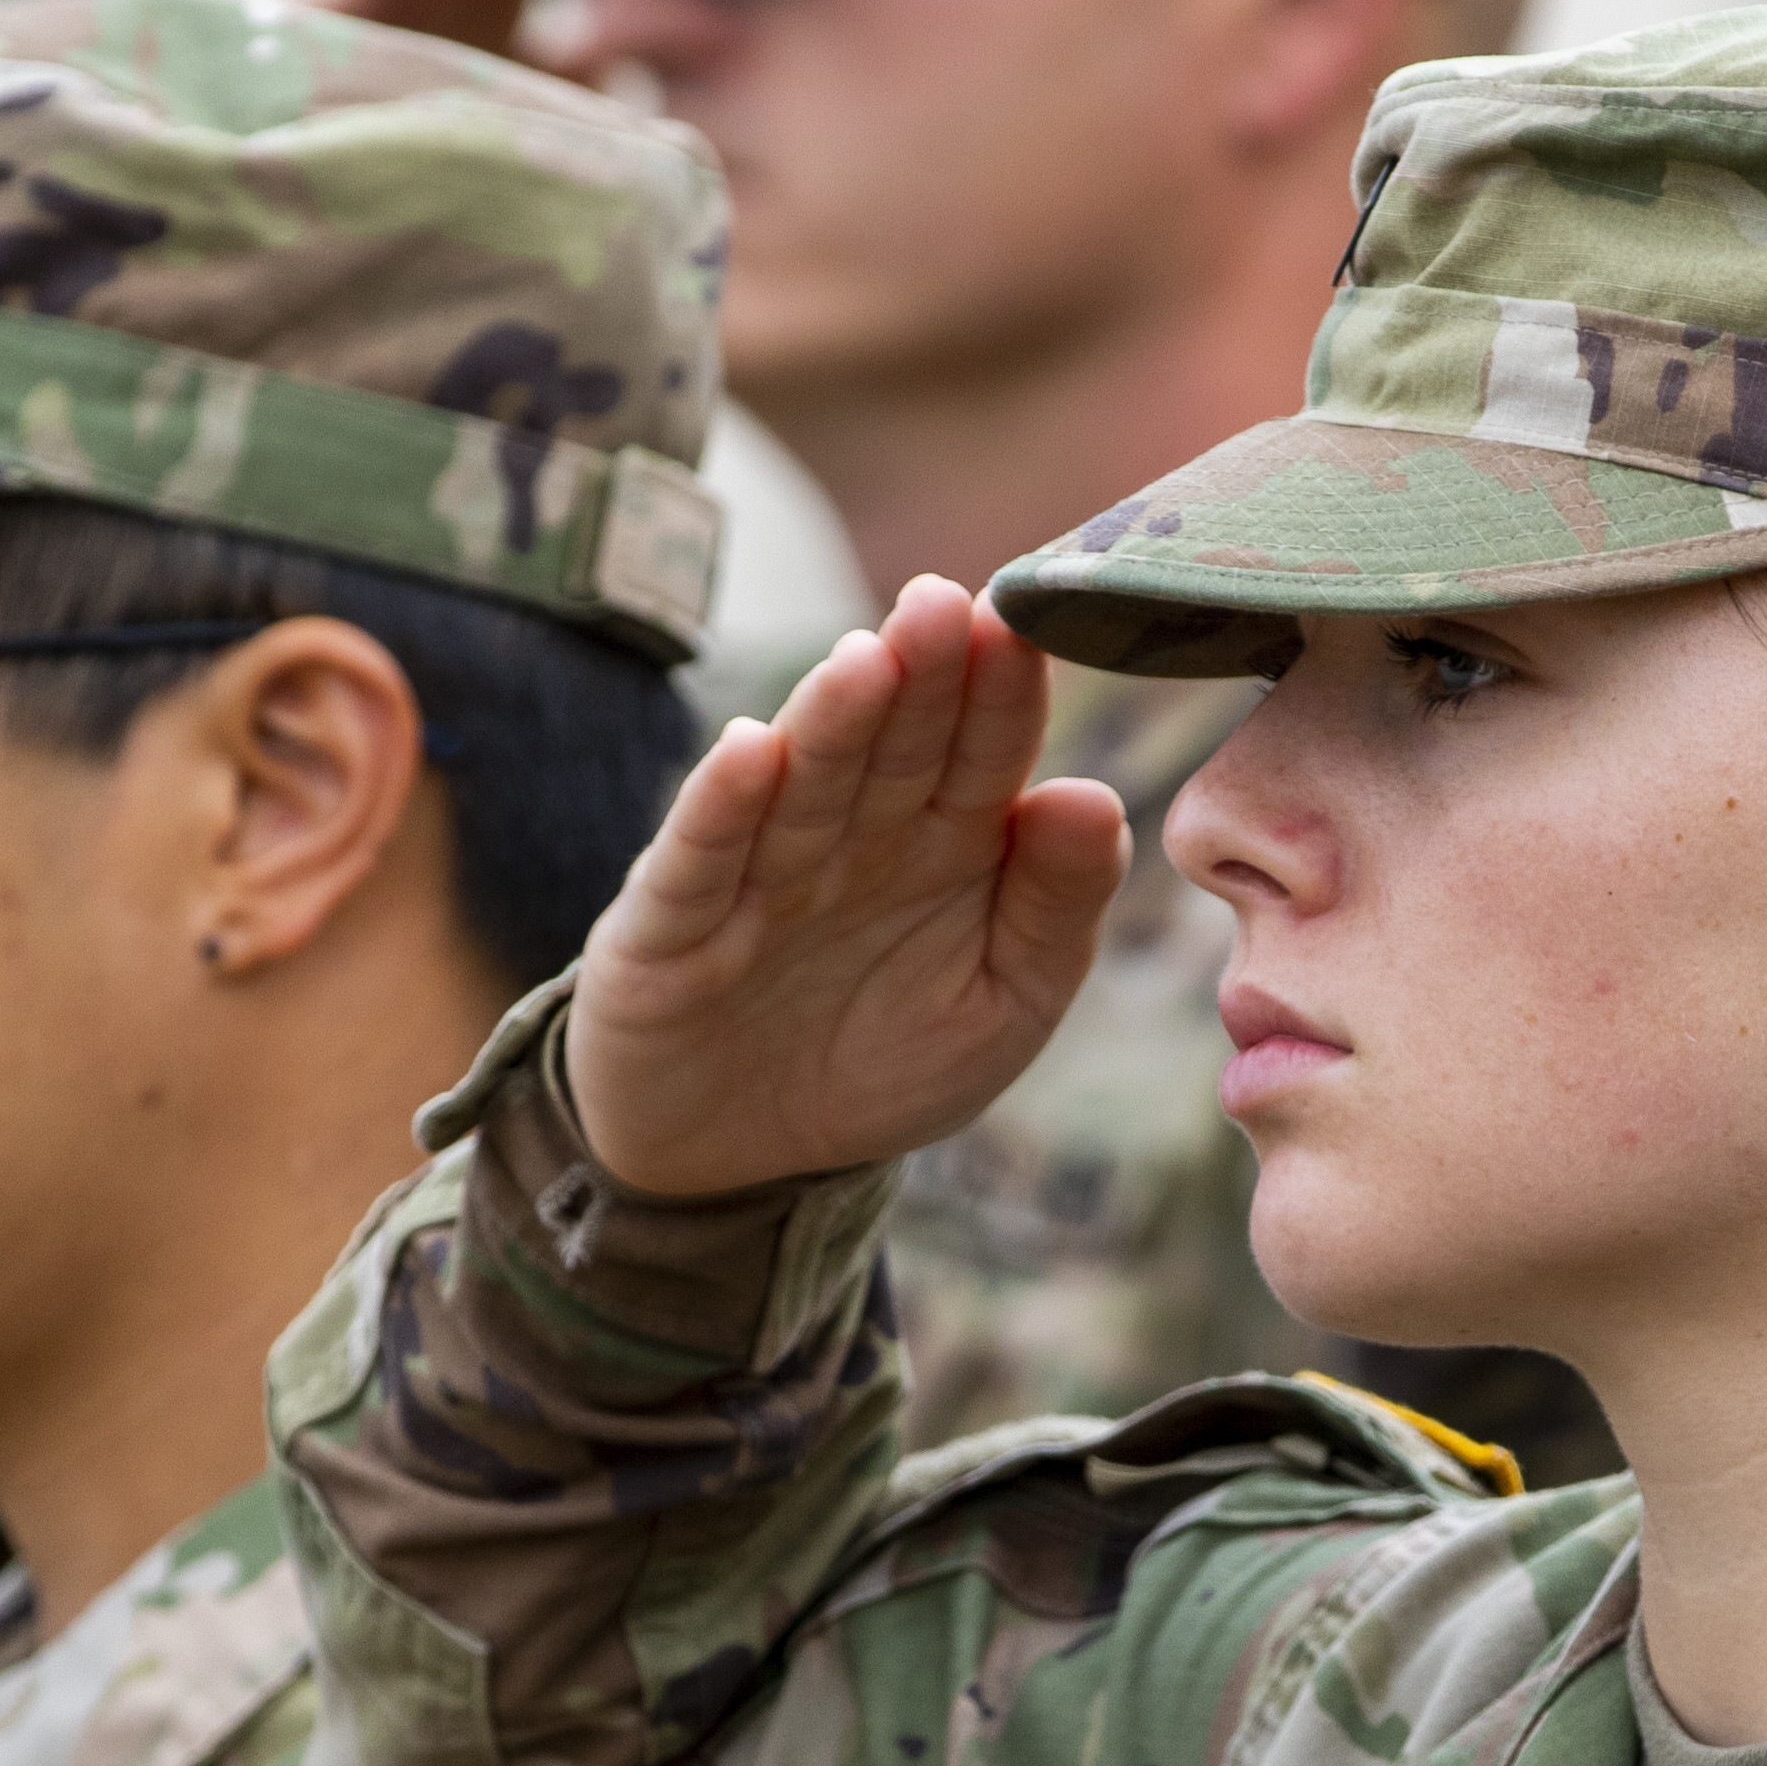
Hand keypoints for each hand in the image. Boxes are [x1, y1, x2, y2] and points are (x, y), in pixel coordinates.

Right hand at [564, 576, 1133, 1198]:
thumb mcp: (1002, 1004)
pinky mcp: (671, 924)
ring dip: (834, 721)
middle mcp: (854, 837)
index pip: (982, 752)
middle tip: (950, 603)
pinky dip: (724, 809)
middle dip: (922, 675)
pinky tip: (752, 751)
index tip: (1030, 628)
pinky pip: (703, 859)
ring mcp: (759, 872)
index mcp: (947, 843)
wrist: (741, 1161)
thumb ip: (1054, 910)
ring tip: (869, 658)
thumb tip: (1094, 798)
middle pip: (894, 745)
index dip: (1003, 693)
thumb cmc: (883, 1062)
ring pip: (804, 784)